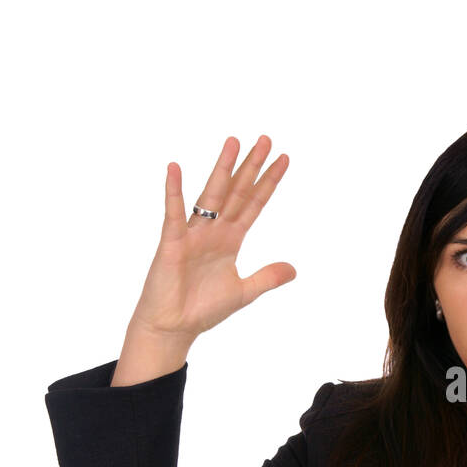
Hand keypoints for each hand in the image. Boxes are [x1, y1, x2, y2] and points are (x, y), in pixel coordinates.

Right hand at [131, 135, 295, 343]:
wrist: (174, 327)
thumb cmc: (202, 309)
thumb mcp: (244, 292)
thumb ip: (267, 277)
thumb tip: (294, 269)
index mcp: (230, 240)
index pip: (253, 204)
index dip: (268, 183)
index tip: (284, 159)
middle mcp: (213, 231)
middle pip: (236, 192)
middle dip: (251, 166)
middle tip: (266, 139)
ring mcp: (192, 234)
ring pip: (211, 195)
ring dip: (222, 169)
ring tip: (234, 142)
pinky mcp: (172, 244)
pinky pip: (173, 214)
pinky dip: (174, 192)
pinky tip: (175, 168)